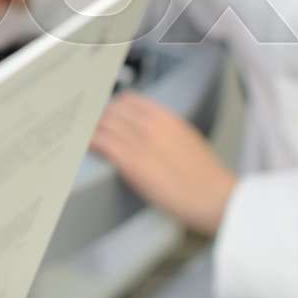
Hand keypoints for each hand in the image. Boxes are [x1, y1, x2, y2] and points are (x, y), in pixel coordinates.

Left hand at [91, 91, 236, 235]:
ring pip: (102, 125)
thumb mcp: (187, 139)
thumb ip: (166, 131)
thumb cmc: (206, 176)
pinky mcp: (131, 162)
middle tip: (87, 125)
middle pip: (110, 111)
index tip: (103, 113)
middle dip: (97, 118)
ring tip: (82, 135)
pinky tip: (84, 146)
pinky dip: (89, 143)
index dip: (112, 107)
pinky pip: (101, 144)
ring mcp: (139, 142)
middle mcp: (150, 125)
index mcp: (166, 117)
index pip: (128, 100)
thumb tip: (148, 132)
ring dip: (90, 130)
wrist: (216, 197)